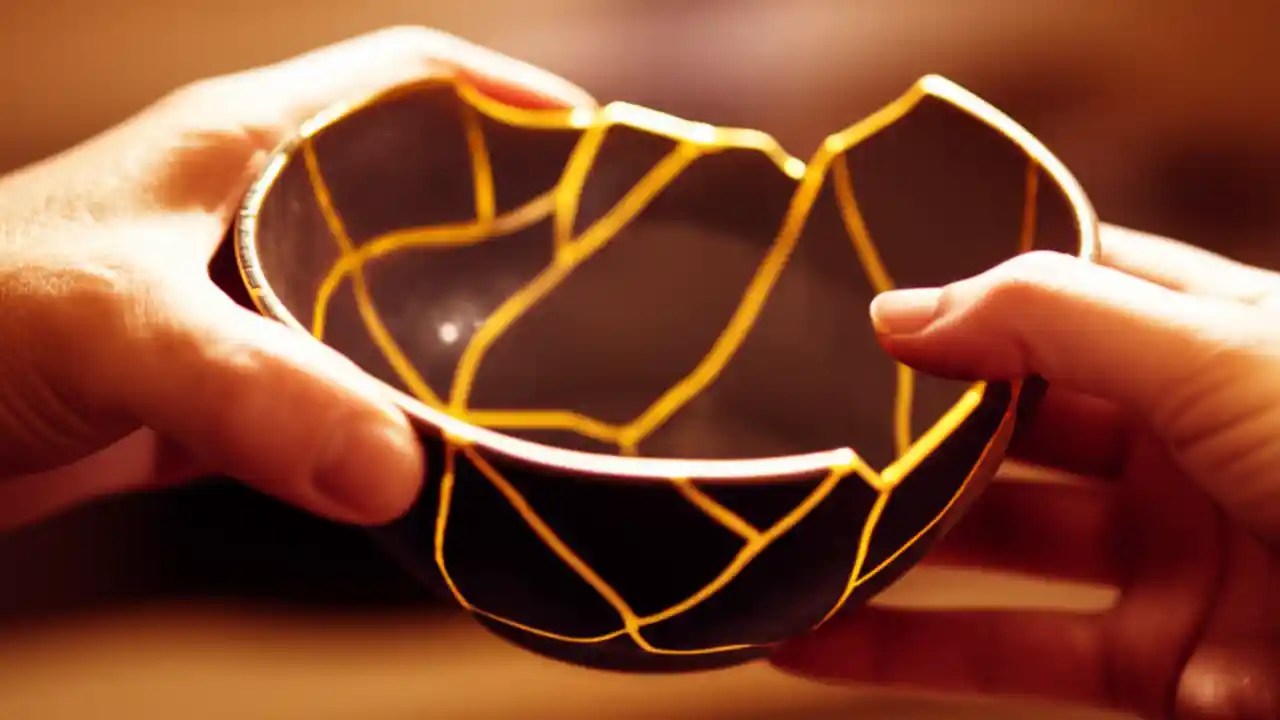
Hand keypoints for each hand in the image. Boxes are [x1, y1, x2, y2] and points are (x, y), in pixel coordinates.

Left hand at [0, 28, 593, 530]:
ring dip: (443, 333)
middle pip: (408, 195)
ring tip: (534, 371)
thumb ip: (255, 388)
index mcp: (242, 146)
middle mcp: (247, 213)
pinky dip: (380, 411)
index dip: (503, 97)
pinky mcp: (212, 387)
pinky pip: (327, 383)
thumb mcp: (121, 325)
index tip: (596, 149)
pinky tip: (423, 444)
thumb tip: (399, 468)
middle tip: (592, 279)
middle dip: (500, 226)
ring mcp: (231, 301)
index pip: (403, 79)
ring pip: (372, 299)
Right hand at [772, 226, 1278, 718]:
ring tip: (777, 543)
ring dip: (886, 552)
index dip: (958, 298)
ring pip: (995, 550)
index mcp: (1202, 340)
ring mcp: (1168, 557)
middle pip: (1007, 430)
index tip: (847, 306)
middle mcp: (1176, 441)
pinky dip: (910, 653)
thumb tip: (899, 306)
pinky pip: (1015, 655)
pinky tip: (813, 639)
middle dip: (904, 435)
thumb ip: (1049, 318)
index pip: (1055, 296)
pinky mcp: (1163, 666)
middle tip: (790, 432)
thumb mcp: (1216, 352)